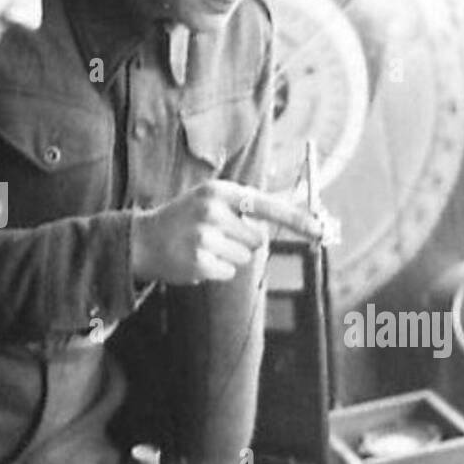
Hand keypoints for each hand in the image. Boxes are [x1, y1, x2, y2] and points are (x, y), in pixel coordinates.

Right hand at [132, 181, 321, 285]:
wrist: (143, 240)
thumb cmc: (186, 219)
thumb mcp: (213, 200)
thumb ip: (248, 205)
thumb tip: (295, 213)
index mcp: (220, 191)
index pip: (267, 205)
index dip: (297, 219)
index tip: (320, 229)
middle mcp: (213, 210)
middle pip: (258, 238)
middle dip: (244, 241)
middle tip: (217, 235)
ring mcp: (205, 237)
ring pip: (245, 257)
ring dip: (230, 256)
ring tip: (204, 246)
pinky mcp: (200, 262)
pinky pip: (230, 272)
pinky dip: (218, 270)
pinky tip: (197, 260)